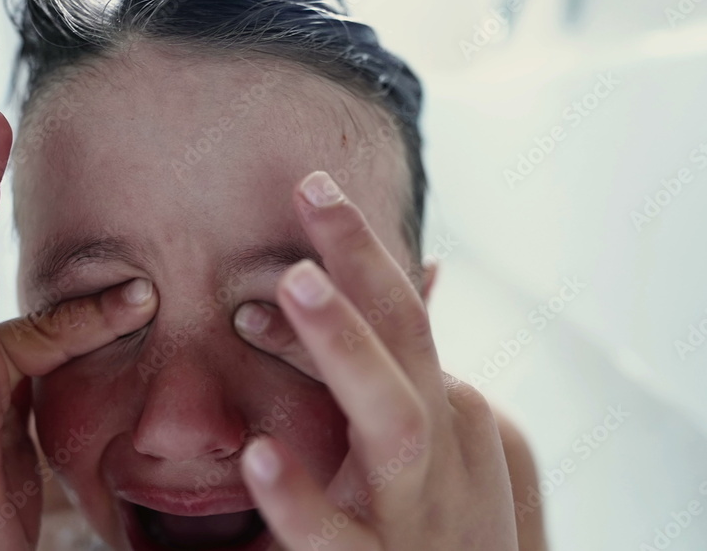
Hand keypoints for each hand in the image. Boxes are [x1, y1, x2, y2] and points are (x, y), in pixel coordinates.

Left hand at [234, 171, 517, 549]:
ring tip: (291, 283)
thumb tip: (427, 270)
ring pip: (391, 420)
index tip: (307, 195)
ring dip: (344, 348)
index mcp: (446, 412)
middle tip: (313, 190)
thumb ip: (411, 367)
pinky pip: (336, 535)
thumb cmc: (440, 529)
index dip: (356, 257)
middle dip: (362, 262)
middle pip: (408, 338)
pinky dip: (302, 496)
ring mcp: (416, 511)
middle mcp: (440, 448)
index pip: (401, 321)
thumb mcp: (436, 442)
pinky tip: (260, 455)